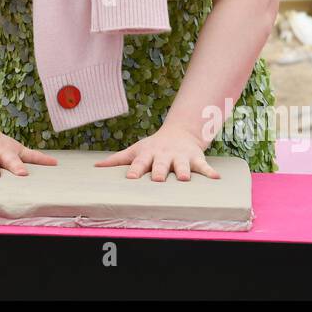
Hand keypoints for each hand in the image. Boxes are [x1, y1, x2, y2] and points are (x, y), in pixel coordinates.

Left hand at [96, 122, 220, 181]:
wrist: (179, 132)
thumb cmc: (152, 147)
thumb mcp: (135, 151)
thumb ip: (117, 160)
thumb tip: (96, 166)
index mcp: (148, 155)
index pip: (139, 163)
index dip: (134, 170)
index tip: (130, 177)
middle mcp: (164, 156)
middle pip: (160, 164)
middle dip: (159, 171)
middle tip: (157, 179)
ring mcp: (180, 157)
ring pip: (181, 165)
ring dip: (182, 170)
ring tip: (183, 178)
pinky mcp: (195, 159)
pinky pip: (204, 166)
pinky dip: (210, 172)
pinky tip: (216, 178)